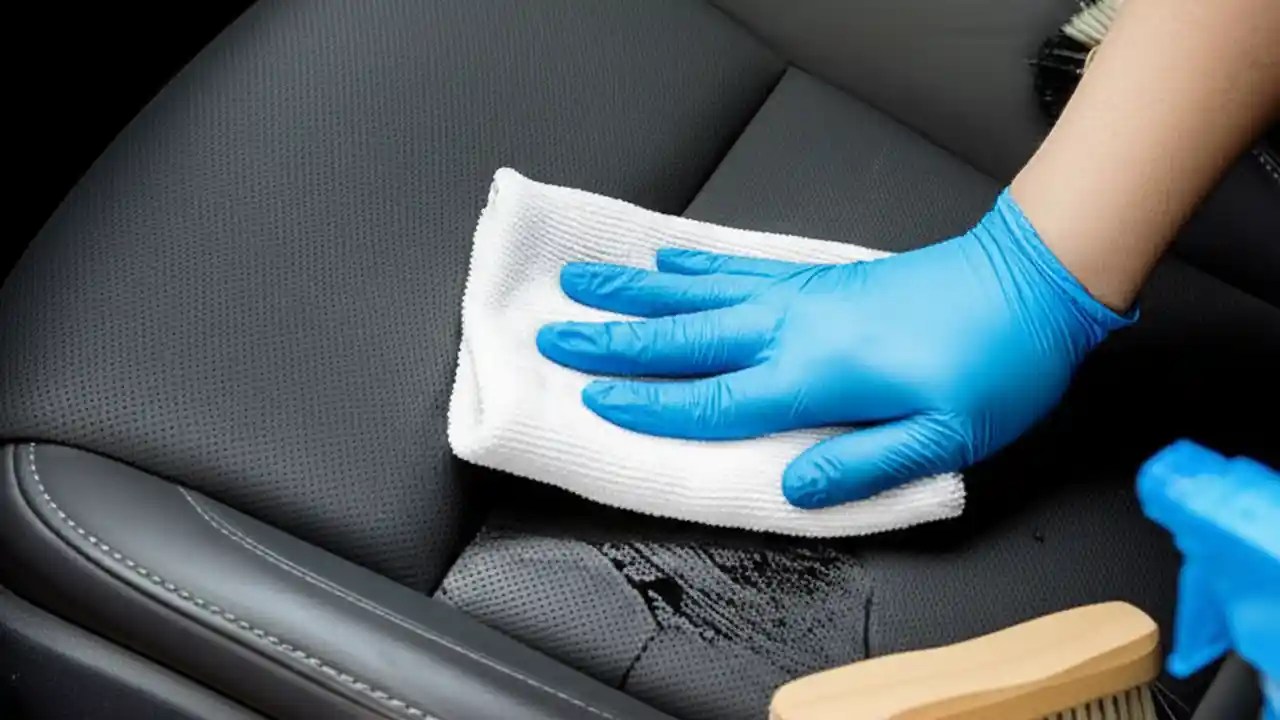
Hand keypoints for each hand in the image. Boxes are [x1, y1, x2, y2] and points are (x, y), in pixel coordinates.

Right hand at [536, 190, 1132, 508]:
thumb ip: (864, 464)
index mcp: (817, 377)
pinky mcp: (820, 276)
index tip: (590, 397)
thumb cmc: (996, 364)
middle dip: (615, 341)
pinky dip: (697, 263)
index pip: (713, 399)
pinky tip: (665, 259)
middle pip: (687, 338)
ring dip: (637, 294)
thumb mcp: (946, 438)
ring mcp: (804, 295)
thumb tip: (793, 488)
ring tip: (583, 283)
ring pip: (701, 294)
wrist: (1032, 281)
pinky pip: (742, 265)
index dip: (648, 404)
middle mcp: (795, 329)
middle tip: (554, 333)